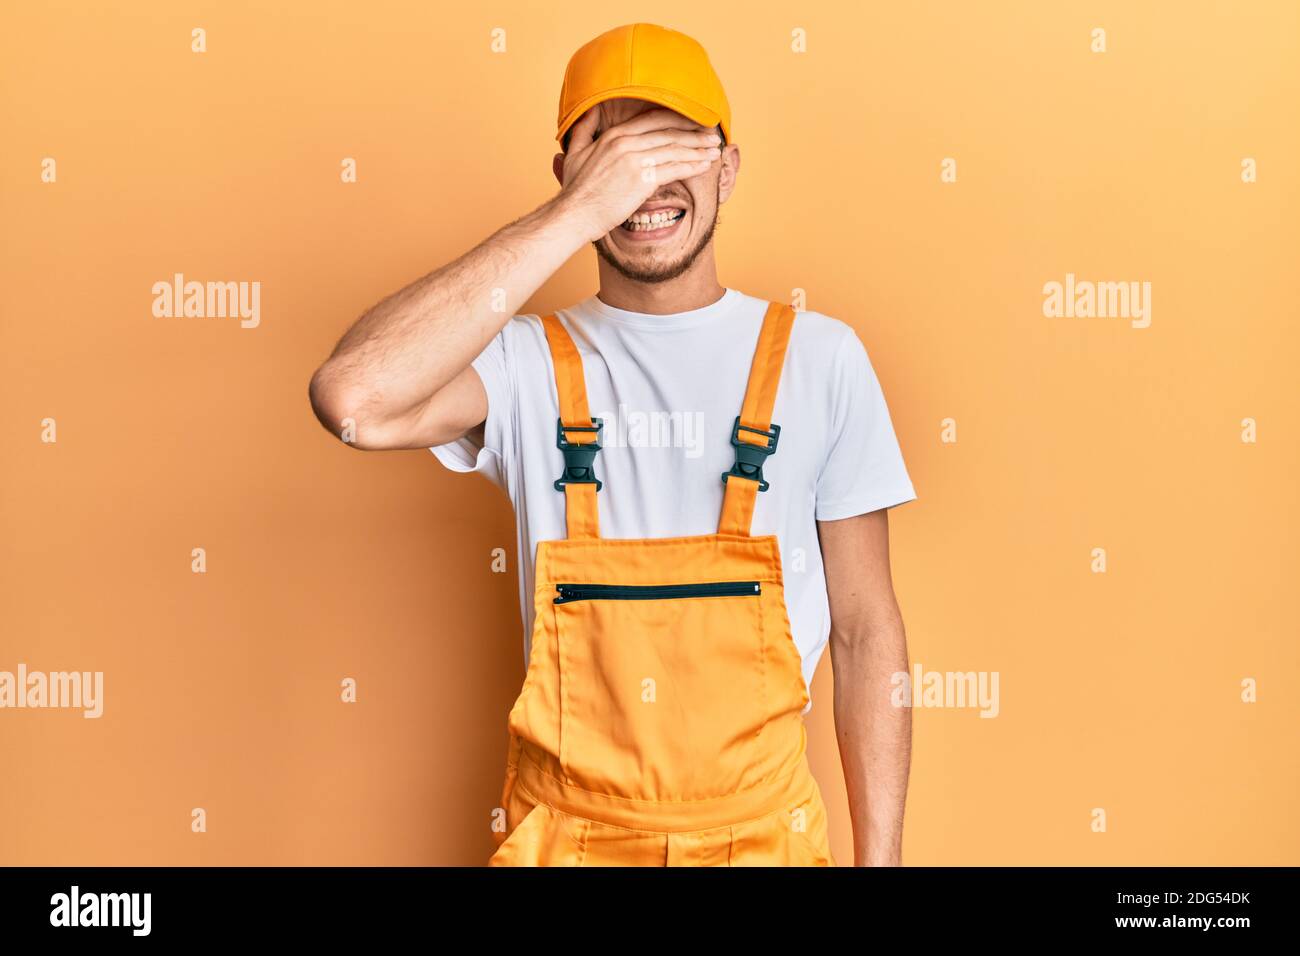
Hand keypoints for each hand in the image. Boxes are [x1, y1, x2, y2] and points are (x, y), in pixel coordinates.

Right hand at [556, 107, 722, 242]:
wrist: (574, 214)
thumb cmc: (575, 188)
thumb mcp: (575, 151)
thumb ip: (585, 128)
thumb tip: (591, 109)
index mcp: (615, 134)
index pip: (654, 120)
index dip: (678, 119)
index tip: (693, 122)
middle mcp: (627, 143)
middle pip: (670, 133)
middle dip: (695, 134)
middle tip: (712, 135)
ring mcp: (636, 161)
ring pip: (676, 149)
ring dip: (699, 149)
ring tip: (715, 150)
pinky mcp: (643, 181)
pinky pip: (675, 169)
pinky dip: (693, 166)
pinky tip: (705, 165)